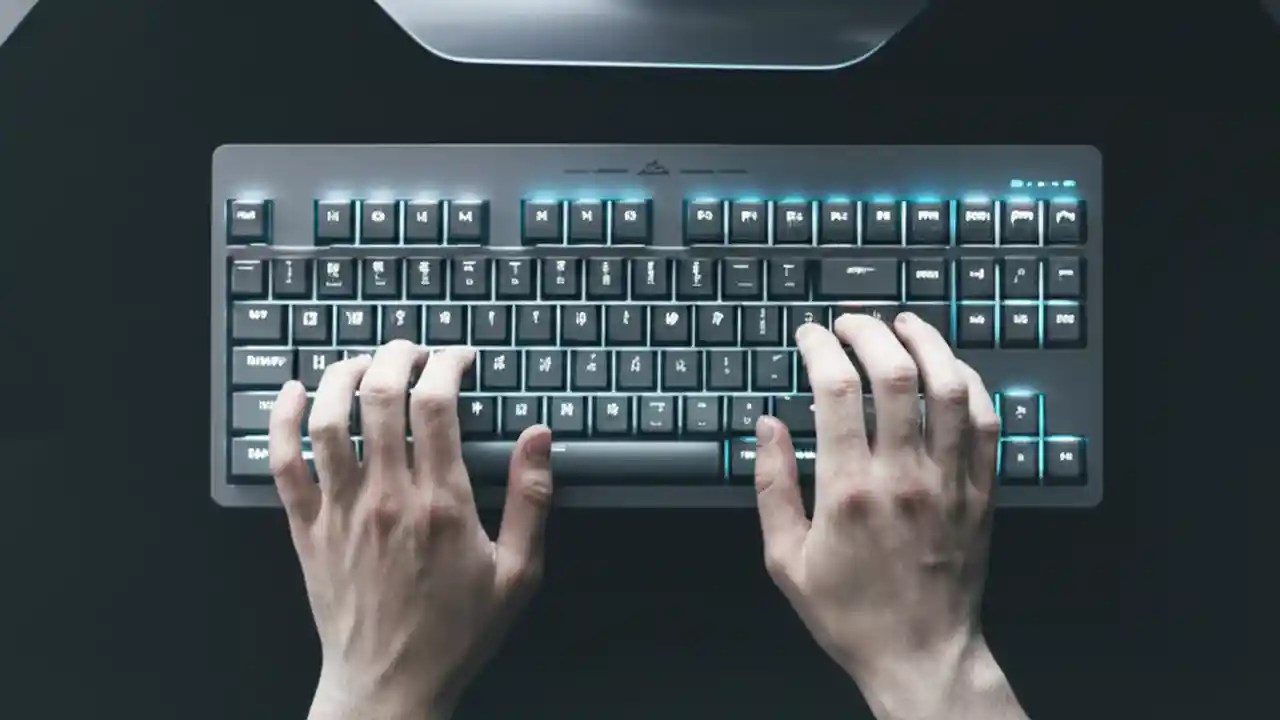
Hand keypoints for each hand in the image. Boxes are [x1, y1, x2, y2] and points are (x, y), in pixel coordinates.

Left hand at [268, 341, 553, 719]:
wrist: (389, 687)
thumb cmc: (455, 634)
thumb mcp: (519, 574)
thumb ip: (532, 500)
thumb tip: (540, 436)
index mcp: (442, 503)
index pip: (436, 405)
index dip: (447, 365)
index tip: (458, 358)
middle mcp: (387, 497)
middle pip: (379, 395)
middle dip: (396, 355)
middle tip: (412, 348)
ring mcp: (341, 511)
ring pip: (329, 419)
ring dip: (342, 375)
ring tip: (363, 362)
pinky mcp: (307, 530)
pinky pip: (283, 463)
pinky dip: (283, 420)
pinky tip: (295, 394)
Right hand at [754, 314, 1027, 719]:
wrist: (921, 655)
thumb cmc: (851, 613)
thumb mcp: (785, 559)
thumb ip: (772, 487)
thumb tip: (767, 427)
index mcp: (849, 490)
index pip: (835, 389)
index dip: (819, 347)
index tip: (809, 335)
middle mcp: (903, 476)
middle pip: (894, 374)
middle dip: (868, 332)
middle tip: (850, 323)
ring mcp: (949, 480)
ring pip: (948, 387)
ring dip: (926, 343)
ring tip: (903, 324)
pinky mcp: (981, 491)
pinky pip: (986, 421)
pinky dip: (968, 383)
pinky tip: (949, 368)